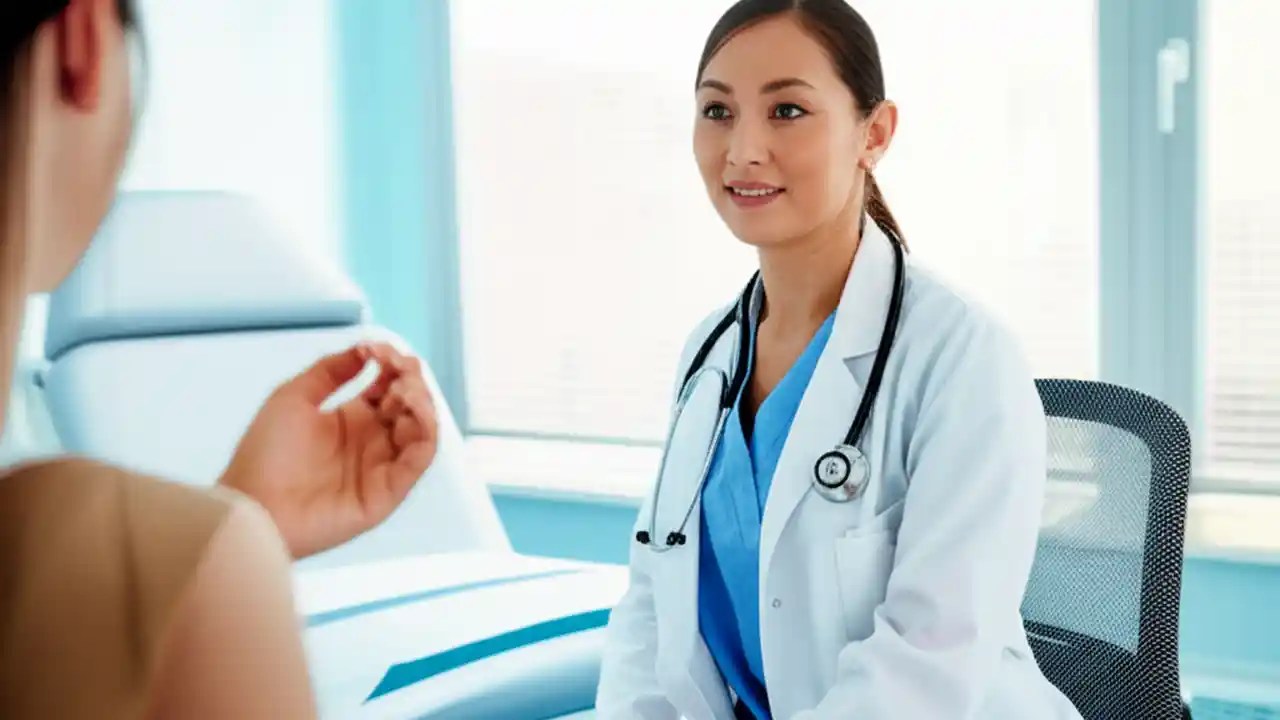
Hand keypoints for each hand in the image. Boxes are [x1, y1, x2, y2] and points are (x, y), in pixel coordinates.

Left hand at [219, 342, 438, 558]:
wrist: (253, 504)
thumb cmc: (264, 454)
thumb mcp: (293, 397)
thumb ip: (330, 370)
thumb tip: (364, 350)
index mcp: (352, 420)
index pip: (389, 387)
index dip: (392, 365)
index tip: (379, 350)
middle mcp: (372, 442)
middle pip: (411, 405)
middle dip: (410, 378)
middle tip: (397, 365)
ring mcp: (382, 466)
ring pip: (422, 429)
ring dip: (421, 401)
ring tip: (402, 387)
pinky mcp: (388, 491)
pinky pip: (419, 458)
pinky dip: (426, 430)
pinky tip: (410, 408)